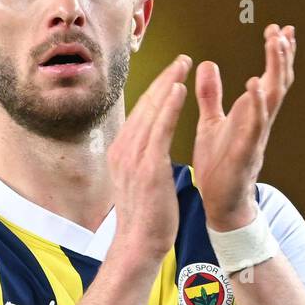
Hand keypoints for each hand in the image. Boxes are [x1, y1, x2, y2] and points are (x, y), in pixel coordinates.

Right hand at [107, 54, 190, 266]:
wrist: (139, 244)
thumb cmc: (145, 217)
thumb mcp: (137, 181)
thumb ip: (141, 160)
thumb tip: (147, 148)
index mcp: (121, 152)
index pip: (141, 113)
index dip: (156, 90)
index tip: (171, 74)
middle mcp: (123, 150)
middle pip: (145, 105)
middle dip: (163, 79)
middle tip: (181, 59)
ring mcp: (134, 158)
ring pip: (152, 111)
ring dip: (168, 83)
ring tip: (183, 64)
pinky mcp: (148, 167)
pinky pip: (160, 129)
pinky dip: (169, 106)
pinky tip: (179, 88)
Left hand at [192, 23, 295, 228]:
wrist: (220, 204)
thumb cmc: (219, 167)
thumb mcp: (211, 123)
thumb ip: (211, 95)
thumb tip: (206, 65)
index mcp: (251, 115)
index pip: (269, 78)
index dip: (276, 56)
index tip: (280, 30)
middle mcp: (258, 122)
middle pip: (277, 83)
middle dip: (282, 56)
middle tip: (282, 31)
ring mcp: (255, 136)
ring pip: (271, 98)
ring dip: (275, 70)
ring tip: (276, 45)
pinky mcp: (245, 151)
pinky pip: (255, 125)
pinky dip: (256, 103)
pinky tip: (254, 83)